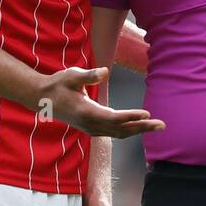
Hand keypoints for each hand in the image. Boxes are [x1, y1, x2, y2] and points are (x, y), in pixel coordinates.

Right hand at [38, 66, 164, 138]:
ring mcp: (92, 129)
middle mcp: (91, 124)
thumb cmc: (58, 84)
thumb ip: (88, 75)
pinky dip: (129, 131)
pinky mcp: (93, 129)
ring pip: (120, 133)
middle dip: (142, 127)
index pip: (114, 117)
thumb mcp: (71, 75)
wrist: (43, 99)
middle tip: (162, 125)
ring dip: (139, 130)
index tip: (147, 113)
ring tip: (157, 126)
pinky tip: (140, 126)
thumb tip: (104, 72)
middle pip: (121, 129)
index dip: (131, 116)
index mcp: (87, 112)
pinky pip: (115, 133)